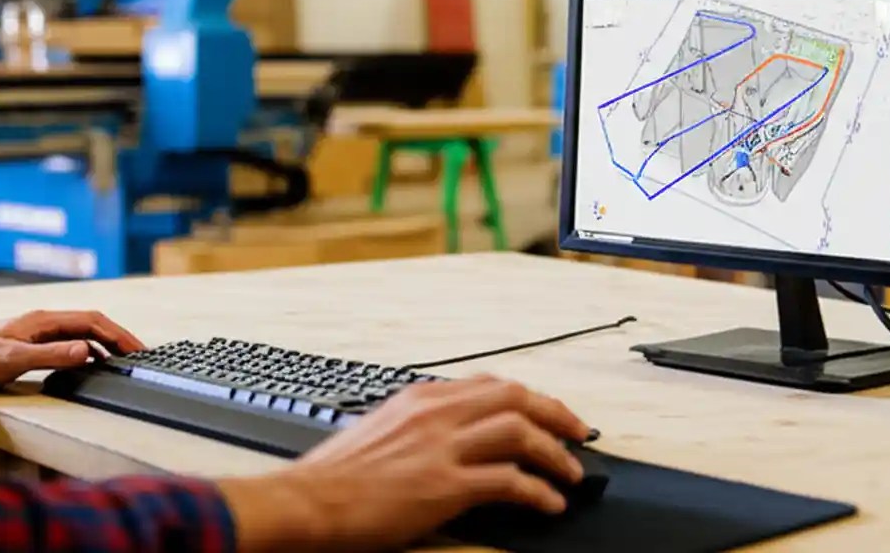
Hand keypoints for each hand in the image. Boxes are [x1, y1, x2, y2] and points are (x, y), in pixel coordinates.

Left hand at [0, 310, 145, 389]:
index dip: (119, 334)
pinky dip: (87, 351)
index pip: (92, 321)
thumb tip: (88, 351)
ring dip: (104, 345)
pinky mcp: (30, 343)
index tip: (138, 350)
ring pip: (81, 333)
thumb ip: (51, 355)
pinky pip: (68, 342)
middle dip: (118, 338)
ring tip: (121, 362)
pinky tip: (89, 365)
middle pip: (91, 324)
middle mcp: (43, 321)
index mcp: (44, 320)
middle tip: (139, 356)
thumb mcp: (13, 360)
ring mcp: (37, 331)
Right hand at [221, 376, 590, 552]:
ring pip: (520, 432)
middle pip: (516, 397)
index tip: (548, 412)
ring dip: (554, 453)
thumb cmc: (337, 476)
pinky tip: (548, 503)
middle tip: (579, 434)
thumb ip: (420, 427)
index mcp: (422, 398)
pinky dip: (537, 491)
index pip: (491, 385)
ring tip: (570, 474)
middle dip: (556, 414)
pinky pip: (509, 481)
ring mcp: (442, 447)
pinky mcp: (444, 485)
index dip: (529, 398)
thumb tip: (451, 439)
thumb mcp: (383, 431)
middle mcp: (436, 413)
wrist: (309, 501)